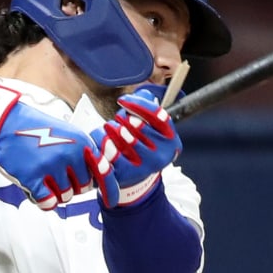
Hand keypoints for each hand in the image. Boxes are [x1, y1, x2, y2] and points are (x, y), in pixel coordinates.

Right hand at [0, 85, 98, 210]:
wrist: (6, 124)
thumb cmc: (38, 131)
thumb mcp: (69, 134)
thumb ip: (86, 155)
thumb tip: (100, 181)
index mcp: (82, 143)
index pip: (103, 172)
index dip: (107, 188)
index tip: (111, 201)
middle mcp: (69, 154)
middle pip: (83, 188)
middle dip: (73, 186)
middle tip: (57, 174)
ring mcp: (51, 166)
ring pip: (66, 196)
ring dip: (56, 192)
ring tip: (44, 176)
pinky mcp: (33, 177)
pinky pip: (49, 203)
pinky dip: (44, 201)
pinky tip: (38, 190)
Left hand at [88, 87, 181, 209]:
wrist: (135, 177)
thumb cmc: (142, 144)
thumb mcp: (151, 125)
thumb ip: (147, 105)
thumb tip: (138, 96)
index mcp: (171, 141)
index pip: (157, 115)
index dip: (138, 104)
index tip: (122, 100)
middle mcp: (161, 156)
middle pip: (136, 124)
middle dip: (123, 117)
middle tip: (119, 119)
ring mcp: (144, 167)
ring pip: (120, 134)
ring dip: (111, 126)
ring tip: (110, 128)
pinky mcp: (125, 174)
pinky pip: (107, 149)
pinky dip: (101, 139)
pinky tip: (101, 137)